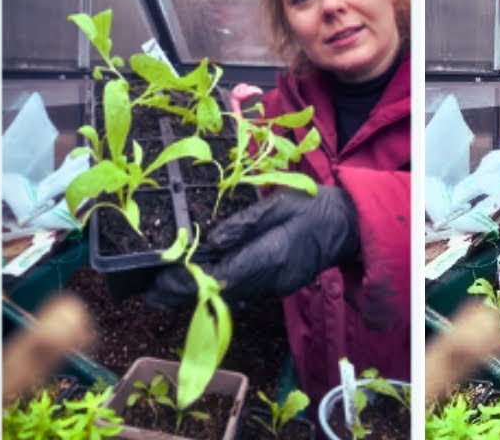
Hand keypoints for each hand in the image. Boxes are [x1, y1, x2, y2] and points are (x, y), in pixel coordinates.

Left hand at [143, 186, 359, 306]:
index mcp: (268, 256)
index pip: (218, 277)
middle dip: (183, 295)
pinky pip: (244, 291)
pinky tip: (204, 283)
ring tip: (167, 290)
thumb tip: (212, 240)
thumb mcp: (278, 204)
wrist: (348, 225)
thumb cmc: (313, 207)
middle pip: (218, 293)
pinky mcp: (278, 286)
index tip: (159, 283)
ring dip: (199, 293)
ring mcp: (275, 286)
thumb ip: (244, 223)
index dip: (185, 283)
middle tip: (151, 296)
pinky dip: (220, 289)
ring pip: (230, 295)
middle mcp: (269, 279)